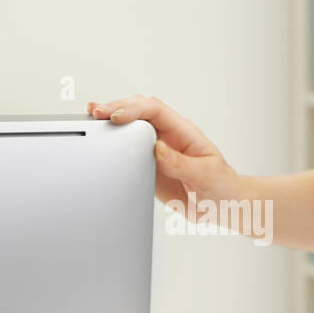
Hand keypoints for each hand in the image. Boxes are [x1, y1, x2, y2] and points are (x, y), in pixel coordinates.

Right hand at [87, 95, 243, 208]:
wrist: (221, 204)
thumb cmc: (220, 185)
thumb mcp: (205, 175)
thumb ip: (182, 163)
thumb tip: (158, 149)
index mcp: (183, 132)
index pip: (156, 111)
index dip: (135, 109)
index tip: (118, 117)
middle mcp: (168, 136)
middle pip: (140, 111)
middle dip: (117, 108)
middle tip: (97, 112)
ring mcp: (157, 149)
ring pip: (131, 126)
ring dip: (111, 119)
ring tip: (92, 115)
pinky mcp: (149, 165)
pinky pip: (129, 149)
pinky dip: (113, 140)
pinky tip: (99, 133)